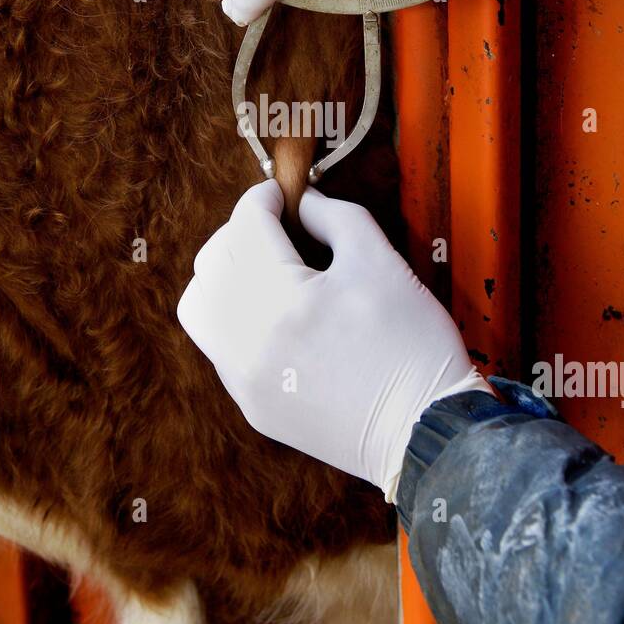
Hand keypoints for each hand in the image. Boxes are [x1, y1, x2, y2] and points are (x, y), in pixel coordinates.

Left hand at [177, 181, 491, 498]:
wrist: (424, 430)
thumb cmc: (411, 345)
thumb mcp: (381, 262)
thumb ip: (335, 217)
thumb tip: (302, 201)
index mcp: (283, 301)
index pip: (246, 228)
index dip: (260, 199)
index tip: (279, 193)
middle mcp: (248, 342)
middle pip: (212, 262)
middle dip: (239, 232)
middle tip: (275, 227)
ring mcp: (243, 380)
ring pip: (199, 307)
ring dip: (222, 276)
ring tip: (262, 269)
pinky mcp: (251, 404)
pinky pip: (219, 346)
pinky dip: (232, 317)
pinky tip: (274, 313)